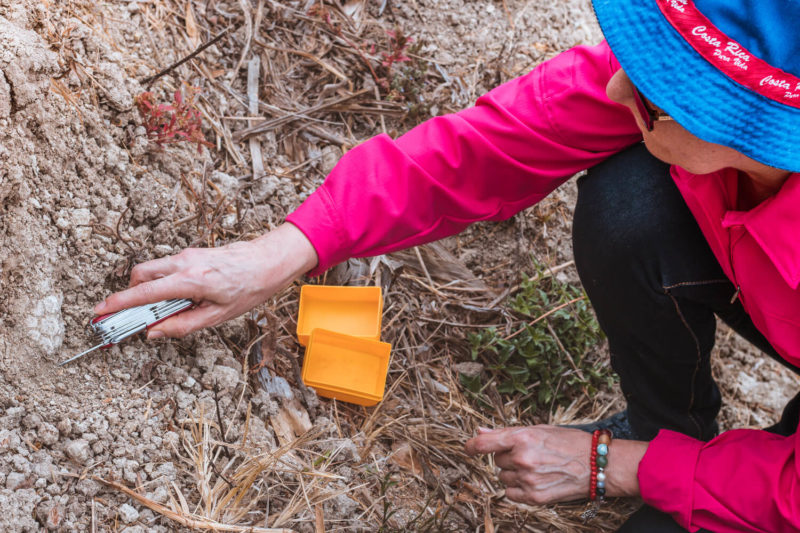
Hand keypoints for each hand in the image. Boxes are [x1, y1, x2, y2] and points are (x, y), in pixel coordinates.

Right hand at [94, 223, 317, 337]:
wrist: (269, 261)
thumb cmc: (249, 288)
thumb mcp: (218, 316)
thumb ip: (183, 325)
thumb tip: (154, 333)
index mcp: (191, 281)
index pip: (144, 292)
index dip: (118, 303)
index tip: (99, 311)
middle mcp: (184, 263)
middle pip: (140, 275)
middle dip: (131, 295)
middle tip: (135, 315)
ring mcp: (187, 255)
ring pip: (152, 269)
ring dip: (148, 288)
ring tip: (165, 309)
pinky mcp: (192, 253)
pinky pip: (167, 267)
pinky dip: (163, 282)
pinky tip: (181, 298)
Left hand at [465, 425, 645, 504]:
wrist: (596, 464)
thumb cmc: (568, 442)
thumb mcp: (538, 429)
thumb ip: (506, 433)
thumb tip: (480, 432)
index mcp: (522, 437)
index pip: (483, 444)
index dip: (471, 446)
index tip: (468, 448)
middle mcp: (522, 458)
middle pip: (496, 460)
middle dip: (507, 456)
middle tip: (528, 454)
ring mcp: (528, 479)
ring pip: (503, 477)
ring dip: (513, 472)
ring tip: (535, 467)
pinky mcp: (534, 497)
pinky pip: (510, 493)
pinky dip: (517, 488)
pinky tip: (534, 480)